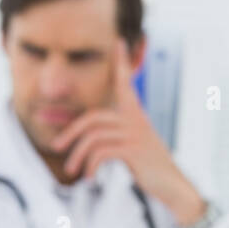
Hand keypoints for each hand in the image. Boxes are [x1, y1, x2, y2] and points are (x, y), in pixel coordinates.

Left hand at [51, 38, 205, 226]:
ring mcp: (135, 134)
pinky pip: (102, 152)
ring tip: (72, 171)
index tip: (119, 41)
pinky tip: (90, 178)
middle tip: (56, 147)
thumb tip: (90, 136)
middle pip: (92, 117)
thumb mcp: (134, 147)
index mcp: (136, 116)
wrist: (172, 186)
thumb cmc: (151, 168)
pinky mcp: (133, 150)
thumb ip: (116, 136)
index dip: (122, 63)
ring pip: (93, 137)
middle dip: (70, 132)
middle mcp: (136, 120)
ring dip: (78, 155)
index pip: (126, 83)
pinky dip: (91, 165)